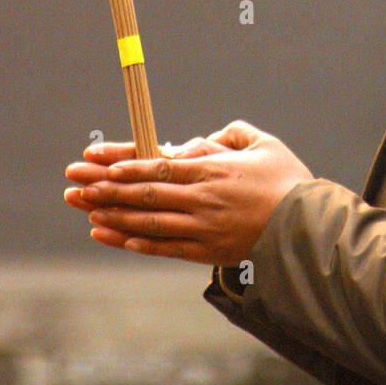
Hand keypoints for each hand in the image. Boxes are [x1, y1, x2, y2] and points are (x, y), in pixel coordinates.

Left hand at [64, 122, 313, 264]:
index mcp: (213, 170)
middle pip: (146, 193)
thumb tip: (206, 137)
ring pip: (149, 221)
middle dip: (107, 189)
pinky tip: (116, 237)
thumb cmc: (290, 183)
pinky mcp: (207, 252)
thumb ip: (235, 132)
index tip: (101, 165)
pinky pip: (165, 248)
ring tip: (87, 212)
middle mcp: (202, 200)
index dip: (127, 165)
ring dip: (115, 216)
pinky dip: (138, 242)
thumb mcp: (266, 145)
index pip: (160, 165)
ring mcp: (202, 228)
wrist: (308, 230)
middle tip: (77, 186)